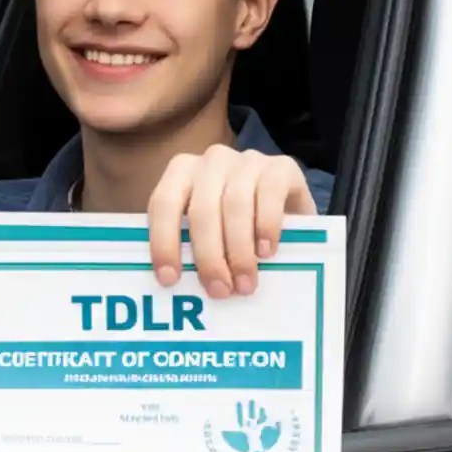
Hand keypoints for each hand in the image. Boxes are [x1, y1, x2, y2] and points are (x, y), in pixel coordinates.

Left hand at [147, 146, 316, 297]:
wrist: (288, 205)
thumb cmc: (238, 224)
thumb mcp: (209, 231)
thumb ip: (190, 246)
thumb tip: (175, 287)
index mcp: (182, 172)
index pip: (163, 204)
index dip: (164, 242)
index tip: (170, 279)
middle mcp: (212, 161)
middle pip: (201, 210)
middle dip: (208, 255)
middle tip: (218, 291)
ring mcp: (247, 161)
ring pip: (235, 205)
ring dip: (239, 250)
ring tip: (244, 283)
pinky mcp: (281, 166)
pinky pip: (270, 195)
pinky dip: (266, 227)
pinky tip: (266, 253)